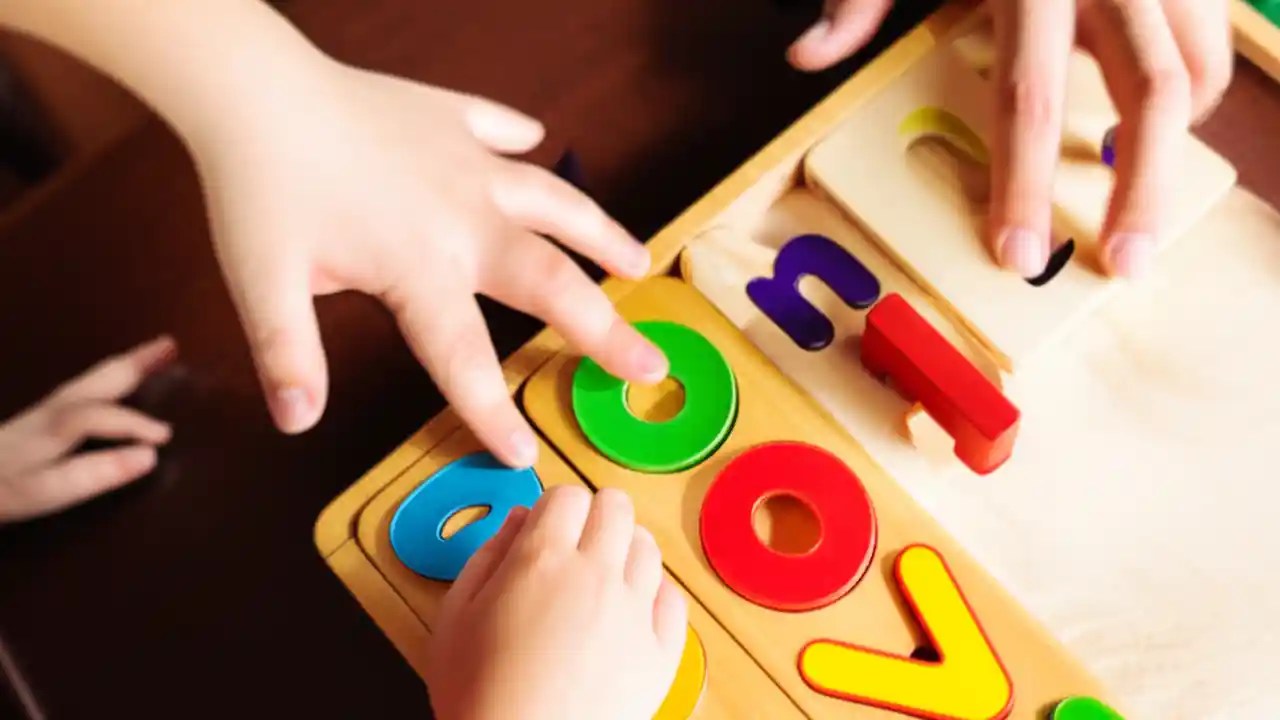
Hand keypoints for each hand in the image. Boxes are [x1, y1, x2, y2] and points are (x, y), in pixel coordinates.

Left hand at [0, 336, 175, 523]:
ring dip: (123, 366)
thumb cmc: (1, 489)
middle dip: (134, 363)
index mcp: (55, 426)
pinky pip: (80, 388)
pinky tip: (110, 383)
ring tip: (152, 353)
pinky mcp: (32, 421)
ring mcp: (39, 412)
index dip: (136, 424)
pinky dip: (105, 378)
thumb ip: (97, 473)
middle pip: (96, 381)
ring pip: (88, 381)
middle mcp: (50, 411)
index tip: (166, 438)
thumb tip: (150, 455)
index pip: (103, 415)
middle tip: (170, 345)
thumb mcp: (46, 490)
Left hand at [194, 56, 667, 467]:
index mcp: (421, 267)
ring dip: (602, 234)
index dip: (493, 411)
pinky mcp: (450, 117)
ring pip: (555, 202)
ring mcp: (466, 163)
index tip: (524, 455)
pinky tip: (541, 140)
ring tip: (640, 261)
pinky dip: (522, 137)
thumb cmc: (258, 188)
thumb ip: (288, 355)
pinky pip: (501, 126)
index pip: (464, 356)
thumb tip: (298, 423)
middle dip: (605, 331)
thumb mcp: (262, 283)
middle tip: (650, 364)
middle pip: (551, 281)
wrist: (254, 87)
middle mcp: (463, 218)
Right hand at [426, 486, 687, 719]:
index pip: (567, 494)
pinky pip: (674, 599)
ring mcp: (635, 613)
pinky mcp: (661, 653)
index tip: (546, 527)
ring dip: (627, 548)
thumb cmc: (478, 693)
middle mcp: (596, 575)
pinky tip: (635, 605)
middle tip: (579, 540)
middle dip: (596, 514)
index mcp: (542, 560)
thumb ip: (488, 555)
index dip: (554, 505)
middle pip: (617, 508)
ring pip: (649, 547)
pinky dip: (657, 592)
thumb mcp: (456, 614)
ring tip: (605, 573)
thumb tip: (519, 519)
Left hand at [788, 0, 1231, 279]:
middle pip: (1149, 94)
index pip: (1028, 98)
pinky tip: (1155, 111)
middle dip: (1142, 190)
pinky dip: (1192, 80)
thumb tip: (805, 58)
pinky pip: (1212, 31)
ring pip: (1199, 63)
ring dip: (1174, 137)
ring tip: (1141, 193)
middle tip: (1127, 262)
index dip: (1024, 182)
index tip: (1016, 253)